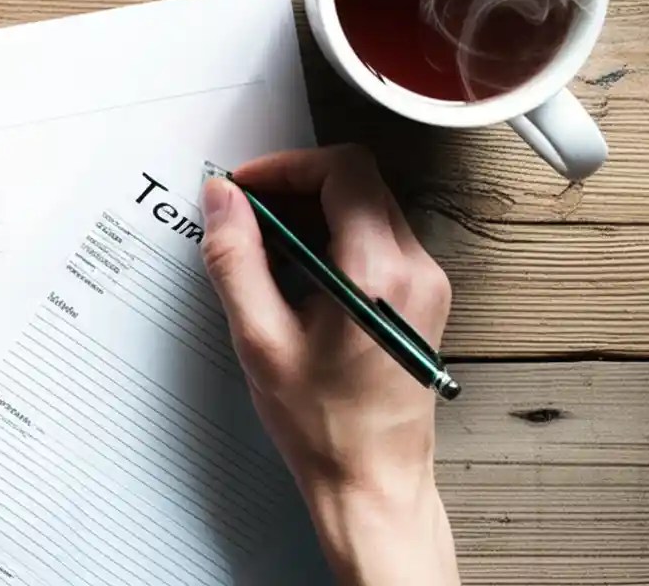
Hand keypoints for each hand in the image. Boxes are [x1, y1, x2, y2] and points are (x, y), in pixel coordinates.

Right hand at [200, 146, 458, 585]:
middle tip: (246, 216)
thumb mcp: (260, 339)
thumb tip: (222, 201)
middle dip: (295, 187)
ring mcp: (426, 282)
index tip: (246, 189)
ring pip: (368, 207)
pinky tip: (296, 272)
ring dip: (313, 212)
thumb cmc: (324, 427)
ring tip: (264, 249)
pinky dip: (333, 237)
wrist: (373, 482)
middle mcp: (416, 269)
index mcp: (379, 273)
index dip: (286, 167)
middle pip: (358, 183)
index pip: (343, 171)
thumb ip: (236, 259)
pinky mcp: (422, 297)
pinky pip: (378, 239)